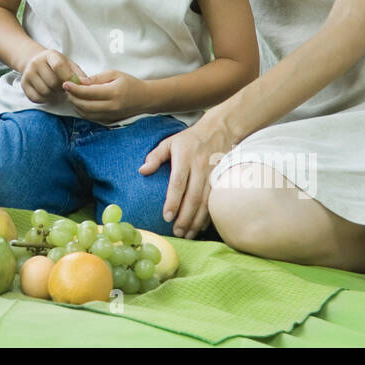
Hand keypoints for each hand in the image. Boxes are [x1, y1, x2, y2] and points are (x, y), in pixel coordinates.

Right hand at [21, 49, 87, 105]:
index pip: (58, 66)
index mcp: (50, 55)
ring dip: (54, 95)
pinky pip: (36, 98)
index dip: (68, 78)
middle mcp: (36, 62)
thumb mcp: (68, 63)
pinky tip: (49, 93)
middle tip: (65, 88)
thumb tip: (86, 85)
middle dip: (62, 89)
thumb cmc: (56, 65)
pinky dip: (45, 99)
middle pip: (52, 82)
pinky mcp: (23, 84)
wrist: (35, 61)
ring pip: (45, 92)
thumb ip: (78, 74)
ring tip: (57, 90)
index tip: (73, 84)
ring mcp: (28, 73)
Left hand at [62, 70, 146, 123]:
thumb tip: (80, 81)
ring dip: (76, 105)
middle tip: (67, 89)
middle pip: (84, 105)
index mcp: (113, 93)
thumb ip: (96, 78)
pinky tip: (80, 103)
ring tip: (72, 95)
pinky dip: (82, 111)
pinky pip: (91, 118)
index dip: (74, 89)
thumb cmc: (130, 83)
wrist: (145, 98)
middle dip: (72, 97)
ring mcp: (110, 116)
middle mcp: (111, 107)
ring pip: (86, 114)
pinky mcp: (109, 121)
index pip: (88, 93)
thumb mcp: (115, 74)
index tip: (65, 83)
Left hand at [139, 107, 237, 238]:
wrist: (219, 130)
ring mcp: (213, 174)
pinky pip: (215, 202)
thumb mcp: (169, 142)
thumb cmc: (189, 139)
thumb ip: (155, 156)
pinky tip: (201, 227)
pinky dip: (208, 216)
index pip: (178, 183)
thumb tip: (142, 171)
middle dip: (185, 217)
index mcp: (185, 157)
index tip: (166, 217)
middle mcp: (200, 167)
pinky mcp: (222, 180)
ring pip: (206, 202)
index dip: (173, 201)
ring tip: (188, 235)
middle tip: (177, 232)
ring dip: (197, 221)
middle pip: (193, 197)